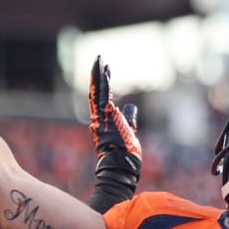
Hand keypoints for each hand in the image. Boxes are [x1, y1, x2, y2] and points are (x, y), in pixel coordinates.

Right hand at [87, 55, 141, 212]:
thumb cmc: (126, 157)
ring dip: (98, 75)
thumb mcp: (130, 133)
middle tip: (99, 61)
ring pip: (97, 91)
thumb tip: (131, 107)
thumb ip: (129, 119)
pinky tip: (103, 67)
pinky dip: (102, 80)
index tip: (106, 72)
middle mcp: (100, 119)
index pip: (102, 100)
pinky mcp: (105, 115)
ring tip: (99, 60)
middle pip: (97, 93)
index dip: (104, 85)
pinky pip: (101, 94)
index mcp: (105, 122)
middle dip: (98, 76)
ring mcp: (101, 117)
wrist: (121, 168)